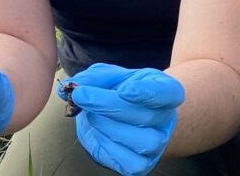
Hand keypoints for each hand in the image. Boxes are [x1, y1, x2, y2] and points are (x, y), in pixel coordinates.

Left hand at [59, 64, 184, 175]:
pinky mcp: (144, 164)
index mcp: (165, 90)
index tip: (125, 90)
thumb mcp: (109, 76)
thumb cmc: (118, 90)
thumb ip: (94, 78)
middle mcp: (166, 118)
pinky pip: (130, 161)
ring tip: (91, 116)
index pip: (167, 92)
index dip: (147, 92)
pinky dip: (108, 146)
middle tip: (81, 96)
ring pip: (142, 142)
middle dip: (109, 106)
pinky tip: (99, 133)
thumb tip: (73, 86)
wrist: (122, 116)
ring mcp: (158, 144)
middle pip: (145, 116)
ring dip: (108, 127)